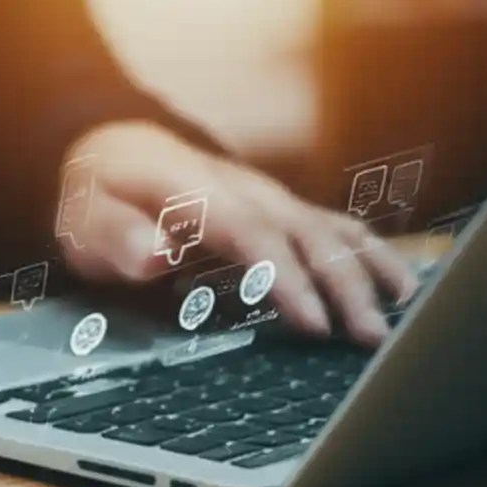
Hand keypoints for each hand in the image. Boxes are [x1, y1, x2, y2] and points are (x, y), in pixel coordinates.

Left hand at [60, 122, 418, 345]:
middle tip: (371, 338)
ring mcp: (268, 197)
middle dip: (344, 285)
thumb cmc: (99, 194)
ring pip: (332, 228)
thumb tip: (152, 254)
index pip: (251, 234)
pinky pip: (335, 227)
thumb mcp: (84, 218)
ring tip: (402, 316)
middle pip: (306, 233)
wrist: (112, 148)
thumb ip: (115, 236)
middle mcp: (244, 189)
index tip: (314, 323)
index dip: (286, 278)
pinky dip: (371, 254)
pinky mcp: (281, 209)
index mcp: (196, 191)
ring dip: (369, 270)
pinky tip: (400, 285)